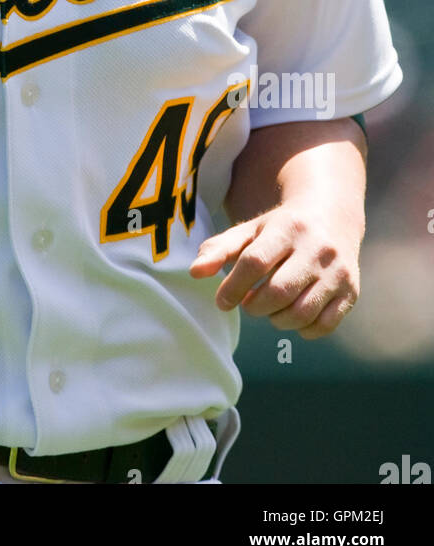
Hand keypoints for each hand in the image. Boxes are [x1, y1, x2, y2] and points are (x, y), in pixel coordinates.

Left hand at [189, 199, 359, 339]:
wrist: (333, 217)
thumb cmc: (281, 228)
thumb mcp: (251, 230)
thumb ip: (220, 249)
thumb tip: (195, 273)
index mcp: (287, 228)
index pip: (255, 262)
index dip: (234, 286)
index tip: (222, 301)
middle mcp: (317, 249)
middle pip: (278, 291)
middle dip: (255, 306)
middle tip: (248, 303)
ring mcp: (337, 271)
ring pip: (301, 312)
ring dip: (277, 320)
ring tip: (269, 308)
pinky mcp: (351, 291)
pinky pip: (324, 325)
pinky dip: (303, 329)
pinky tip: (292, 315)